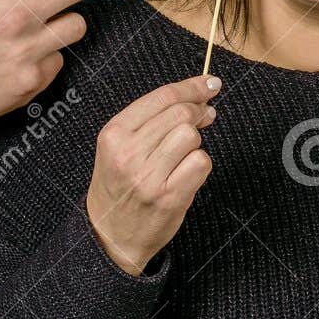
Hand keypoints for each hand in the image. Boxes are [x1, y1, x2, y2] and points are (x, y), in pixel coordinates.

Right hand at [86, 74, 220, 275]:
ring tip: (184, 152)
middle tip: (206, 114)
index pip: (162, 97)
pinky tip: (187, 172)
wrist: (108, 235)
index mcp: (114, 134)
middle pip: (180, 113)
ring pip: (191, 136)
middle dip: (199, 110)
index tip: (209, 83)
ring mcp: (149, 177)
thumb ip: (151, 120)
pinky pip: (201, 162)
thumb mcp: (119, 146)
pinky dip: (200, 164)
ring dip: (196, 141)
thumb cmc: (119, 185)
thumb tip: (200, 97)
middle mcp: (128, 153)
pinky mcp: (169, 197)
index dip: (192, 87)